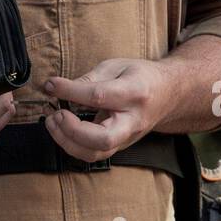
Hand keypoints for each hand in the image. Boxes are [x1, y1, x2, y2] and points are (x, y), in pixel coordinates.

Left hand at [42, 59, 172, 162]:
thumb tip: (59, 87)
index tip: (51, 85)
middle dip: (72, 130)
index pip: (98, 96)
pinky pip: (93, 154)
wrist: (168, 94)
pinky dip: (72, 145)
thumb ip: (89, 77)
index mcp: (134, 93)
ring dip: (67, 142)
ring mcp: (127, 137)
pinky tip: (62, 130)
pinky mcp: (119, 146)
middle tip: (57, 113)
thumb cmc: (141, 76)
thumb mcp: (116, 66)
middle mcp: (132, 120)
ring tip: (52, 122)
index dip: (70, 91)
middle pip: (103, 139)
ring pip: (96, 153)